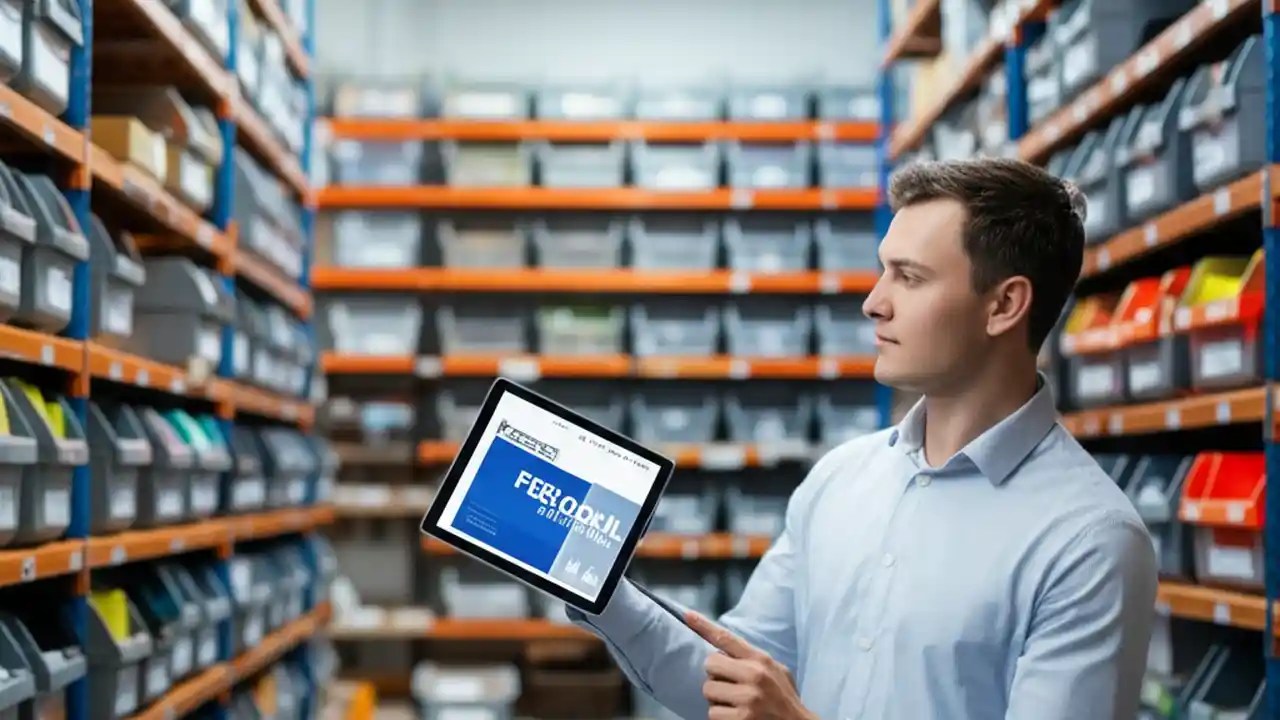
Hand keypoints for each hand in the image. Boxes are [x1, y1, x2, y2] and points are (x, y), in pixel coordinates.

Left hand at [686, 611, 815, 719]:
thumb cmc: (785, 700)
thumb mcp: (778, 671)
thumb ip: (754, 659)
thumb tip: (724, 650)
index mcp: (761, 660)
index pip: (727, 638)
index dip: (704, 626)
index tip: (688, 615)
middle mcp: (754, 675)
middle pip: (710, 664)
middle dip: (715, 675)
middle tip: (728, 684)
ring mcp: (748, 698)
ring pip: (708, 690)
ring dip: (717, 698)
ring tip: (734, 703)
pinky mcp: (741, 719)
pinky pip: (712, 713)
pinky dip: (720, 716)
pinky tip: (736, 717)